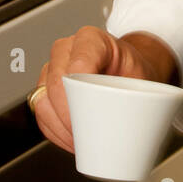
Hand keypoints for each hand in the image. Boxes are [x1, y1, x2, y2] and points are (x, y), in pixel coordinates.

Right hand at [32, 27, 175, 154]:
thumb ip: (131, 95)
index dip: (80, 96)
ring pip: (43, 101)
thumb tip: (121, 127)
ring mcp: (52, 67)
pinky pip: (40, 112)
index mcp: (92, 40)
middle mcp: (67, 50)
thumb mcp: (142, 78)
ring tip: (81, 141)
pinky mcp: (45, 87)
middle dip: (68, 118)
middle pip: (55, 85)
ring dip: (60, 128)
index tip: (90, 119)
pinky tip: (71, 139)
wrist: (130, 72)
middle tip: (86, 137)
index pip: (78, 64)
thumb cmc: (135, 72)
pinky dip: (54, 131)